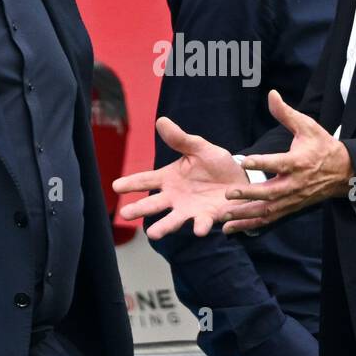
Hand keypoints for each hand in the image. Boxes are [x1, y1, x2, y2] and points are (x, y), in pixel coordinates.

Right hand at [113, 116, 247, 240]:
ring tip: (153, 234)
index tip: (115, 186)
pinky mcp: (208, 217)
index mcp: (169, 178)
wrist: (240, 179)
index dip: (131, 183)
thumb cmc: (216, 163)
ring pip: (173, 219)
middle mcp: (175, 197)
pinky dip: (200, 226)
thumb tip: (161, 121)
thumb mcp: (199, 148)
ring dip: (164, 227)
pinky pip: (202, 222)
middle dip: (139, 209)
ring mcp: (190, 209)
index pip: (146, 180)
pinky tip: (199, 230)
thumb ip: (180, 139)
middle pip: (153, 204)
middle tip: (124, 214)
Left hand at [220, 90, 354, 234]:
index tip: (244, 161)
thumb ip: (286, 113)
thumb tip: (271, 94)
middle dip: (249, 195)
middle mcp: (295, 183)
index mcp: (299, 162)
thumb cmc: (322, 146)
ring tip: (224, 218)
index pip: (279, 163)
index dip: (262, 162)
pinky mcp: (291, 208)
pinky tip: (233, 228)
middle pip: (271, 192)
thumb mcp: (307, 126)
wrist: (343, 171)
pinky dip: (251, 224)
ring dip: (246, 215)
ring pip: (268, 210)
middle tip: (229, 194)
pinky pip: (270, 219)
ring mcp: (293, 199)